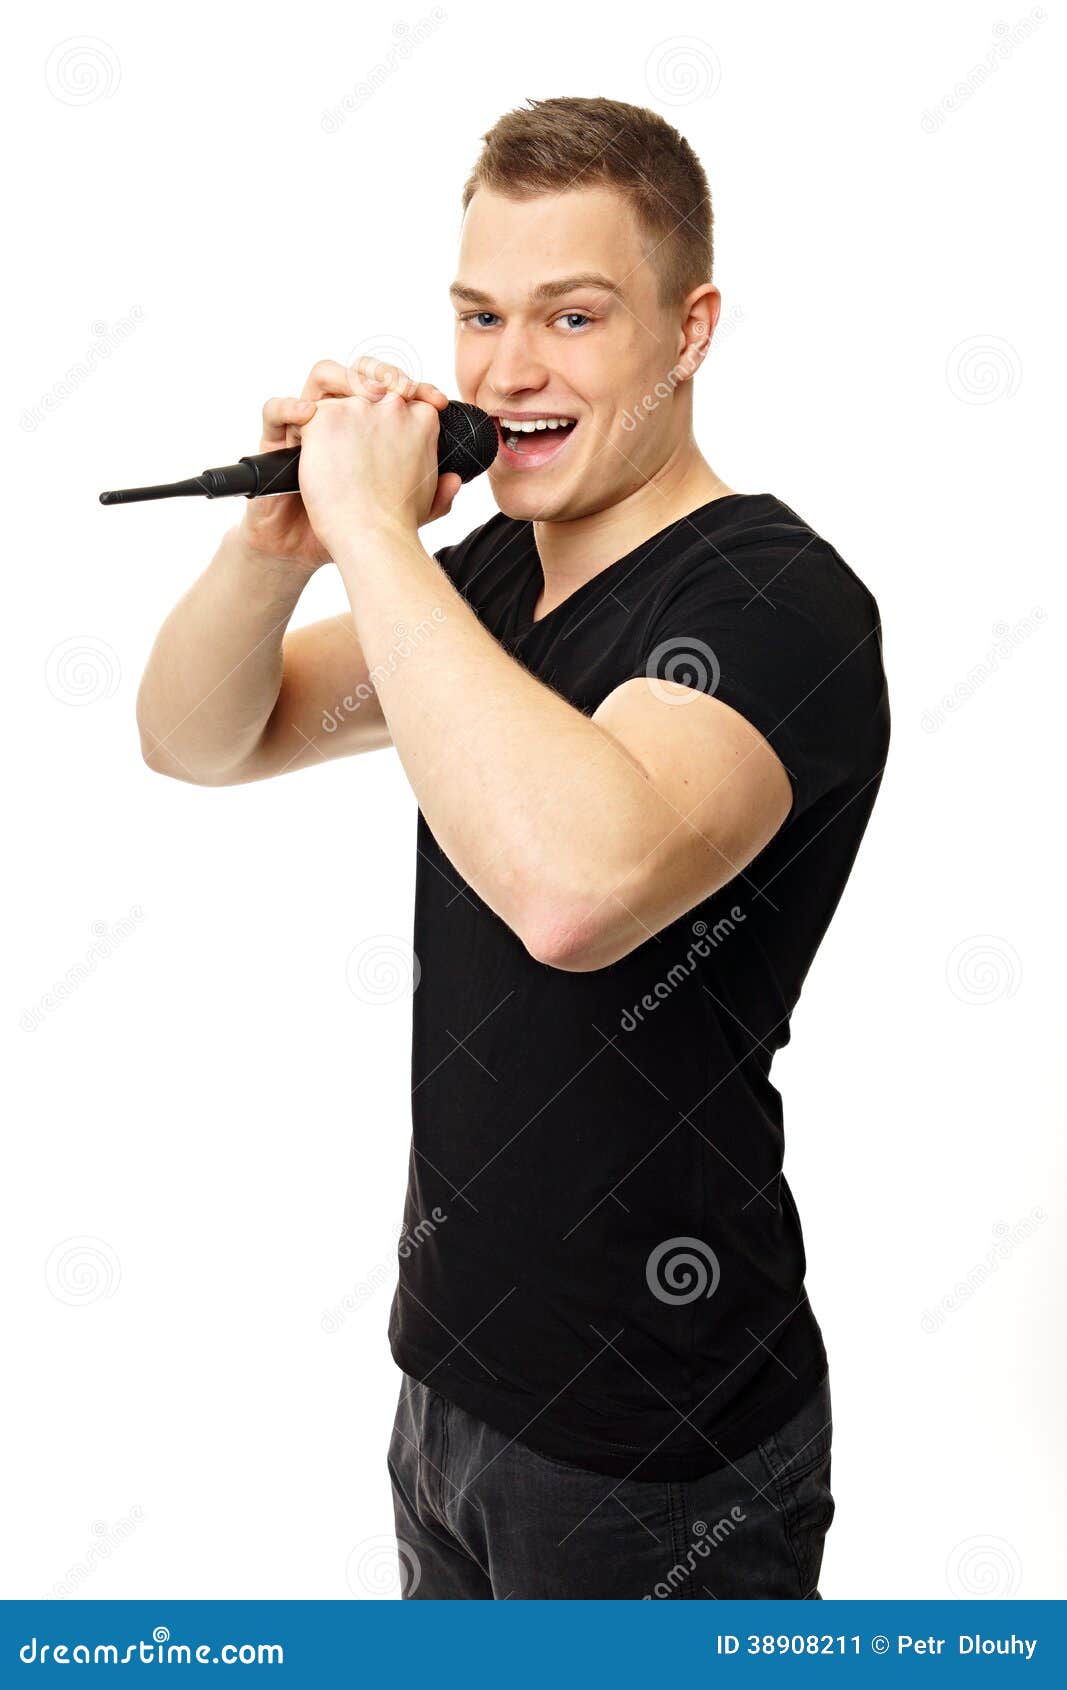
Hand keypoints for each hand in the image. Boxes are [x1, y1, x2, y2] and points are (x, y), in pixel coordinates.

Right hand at [238, 357, 459, 572]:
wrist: (310, 549)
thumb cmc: (355, 525)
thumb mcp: (404, 512)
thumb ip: (432, 496)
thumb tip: (455, 480)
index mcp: (375, 425)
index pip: (395, 388)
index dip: (418, 387)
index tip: (439, 402)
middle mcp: (344, 417)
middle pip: (361, 373)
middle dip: (383, 373)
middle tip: (402, 389)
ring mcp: (311, 425)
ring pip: (322, 378)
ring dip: (343, 378)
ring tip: (363, 396)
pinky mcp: (278, 440)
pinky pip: (276, 412)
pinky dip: (289, 407)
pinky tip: (308, 415)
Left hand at [296, 382, 462, 558]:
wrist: (370, 536)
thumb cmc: (399, 524)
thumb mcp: (431, 501)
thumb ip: (442, 487)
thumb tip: (454, 479)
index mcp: (422, 417)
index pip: (405, 399)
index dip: (391, 414)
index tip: (381, 437)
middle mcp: (392, 405)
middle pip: (371, 391)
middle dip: (361, 409)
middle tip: (351, 440)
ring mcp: (357, 407)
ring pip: (339, 403)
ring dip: (333, 425)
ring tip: (333, 457)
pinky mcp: (325, 417)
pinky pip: (309, 416)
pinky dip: (307, 437)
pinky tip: (310, 457)